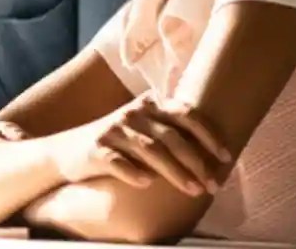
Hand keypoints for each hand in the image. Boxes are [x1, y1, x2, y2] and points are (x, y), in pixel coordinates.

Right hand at [56, 92, 231, 196]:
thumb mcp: (144, 128)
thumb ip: (172, 132)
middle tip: (212, 184)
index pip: (186, 114)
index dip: (208, 135)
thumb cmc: (118, 143)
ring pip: (150, 150)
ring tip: (193, 190)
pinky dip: (133, 172)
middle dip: (196, 162)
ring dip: (175, 172)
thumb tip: (215, 158)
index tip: (226, 157)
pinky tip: (147, 184)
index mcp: (149, 104)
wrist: (68, 151)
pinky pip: (118, 162)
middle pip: (171, 136)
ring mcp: (113, 129)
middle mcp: (132, 113)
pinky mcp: (96, 149)